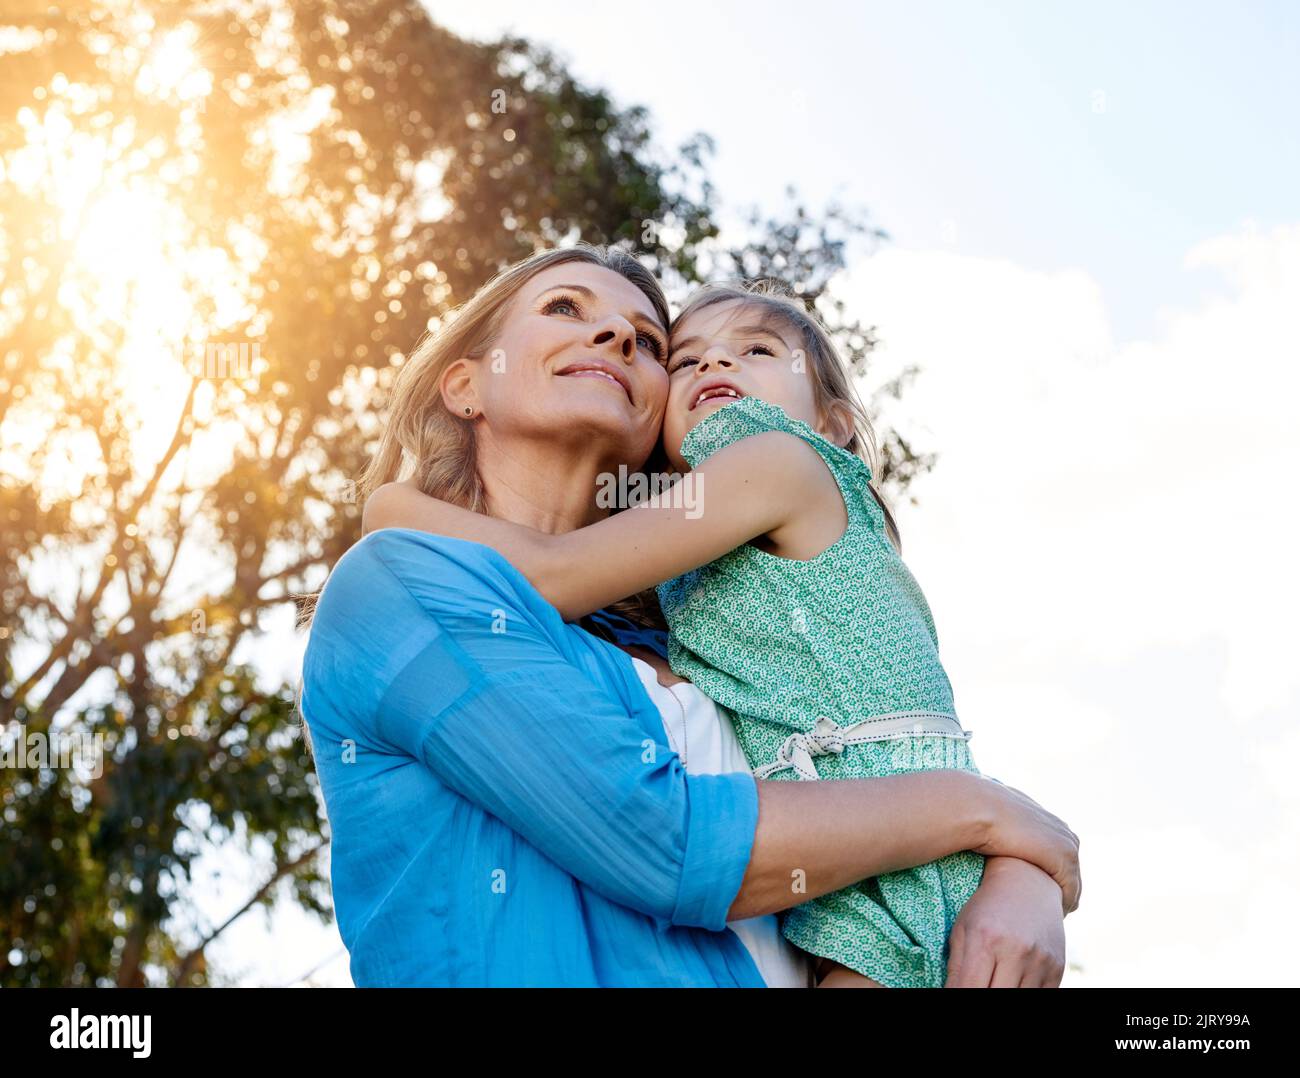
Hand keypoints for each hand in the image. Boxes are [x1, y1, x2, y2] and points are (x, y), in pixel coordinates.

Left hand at [945, 856, 1066, 986]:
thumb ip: (955, 969)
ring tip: (994, 980)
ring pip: (1019, 999)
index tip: (958, 992)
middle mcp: (1015, 951)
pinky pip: (1041, 997)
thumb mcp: (962, 930)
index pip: (968, 989)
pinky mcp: (1057, 969)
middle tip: (978, 983)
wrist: (1028, 884)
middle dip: (981, 996)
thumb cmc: (986, 908)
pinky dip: (1024, 993)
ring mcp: (1040, 962)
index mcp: (985, 940)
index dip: (958, 997)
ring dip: (1003, 994)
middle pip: (995, 997)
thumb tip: (950, 994)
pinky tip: (1012, 980)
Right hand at [972, 776, 1080, 914]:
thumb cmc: (980, 812)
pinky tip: (1046, 918)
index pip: (1062, 858)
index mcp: (1052, 823)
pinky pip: (1071, 892)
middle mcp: (1065, 833)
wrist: (980, 808)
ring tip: (1046, 919)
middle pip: (1072, 873)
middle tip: (1045, 913)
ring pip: (1075, 885)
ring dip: (1062, 902)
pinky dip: (1062, 906)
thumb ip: (1006, 826)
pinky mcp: (1065, 860)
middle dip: (1061, 892)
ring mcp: (1068, 846)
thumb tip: (993, 832)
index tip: (1039, 896)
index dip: (1052, 878)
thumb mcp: (998, 818)